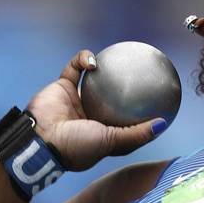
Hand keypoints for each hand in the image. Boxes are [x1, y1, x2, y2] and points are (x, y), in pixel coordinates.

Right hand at [25, 50, 167, 170]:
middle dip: (128, 88)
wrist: (40, 139)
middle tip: (146, 73)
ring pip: (96, 79)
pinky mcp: (62, 86)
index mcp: (104, 132)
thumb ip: (136, 133)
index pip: (128, 123)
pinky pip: (75, 67)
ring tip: (125, 56)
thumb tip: (163, 123)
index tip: (162, 105)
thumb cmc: (77, 146)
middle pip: (114, 98)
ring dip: (108, 67)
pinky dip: (84, 59)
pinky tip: (95, 58)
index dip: (143, 115)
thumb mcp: (113, 142)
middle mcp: (92, 116)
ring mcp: (77, 100)